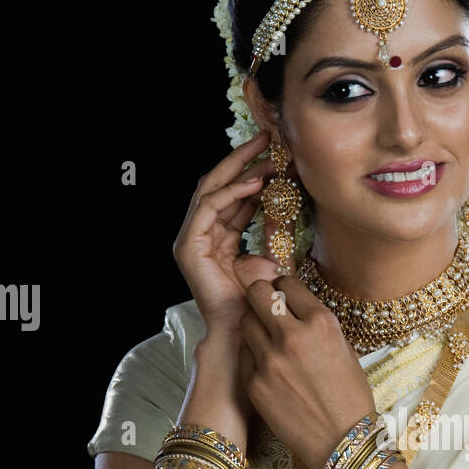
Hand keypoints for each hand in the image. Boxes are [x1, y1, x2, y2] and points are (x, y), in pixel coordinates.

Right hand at [172, 129, 280, 335]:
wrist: (245, 331)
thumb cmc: (259, 302)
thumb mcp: (269, 257)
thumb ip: (268, 232)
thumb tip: (280, 204)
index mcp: (217, 237)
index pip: (231, 194)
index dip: (252, 171)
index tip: (276, 152)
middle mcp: (200, 234)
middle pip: (217, 184)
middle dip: (242, 159)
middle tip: (267, 136)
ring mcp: (191, 239)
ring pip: (211, 190)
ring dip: (239, 168)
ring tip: (264, 152)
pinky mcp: (189, 247)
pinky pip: (208, 208)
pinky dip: (231, 192)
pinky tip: (255, 182)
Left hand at [238, 272, 377, 468]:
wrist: (342, 441)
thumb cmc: (350, 397)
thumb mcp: (345, 349)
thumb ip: (316, 325)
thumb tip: (294, 306)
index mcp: (321, 323)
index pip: (287, 284)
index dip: (282, 287)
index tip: (283, 294)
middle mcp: (293, 336)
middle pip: (257, 293)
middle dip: (260, 296)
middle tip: (265, 307)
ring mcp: (270, 360)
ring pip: (245, 322)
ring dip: (255, 325)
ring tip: (268, 339)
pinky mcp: (254, 382)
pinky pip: (244, 354)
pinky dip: (252, 354)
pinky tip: (268, 366)